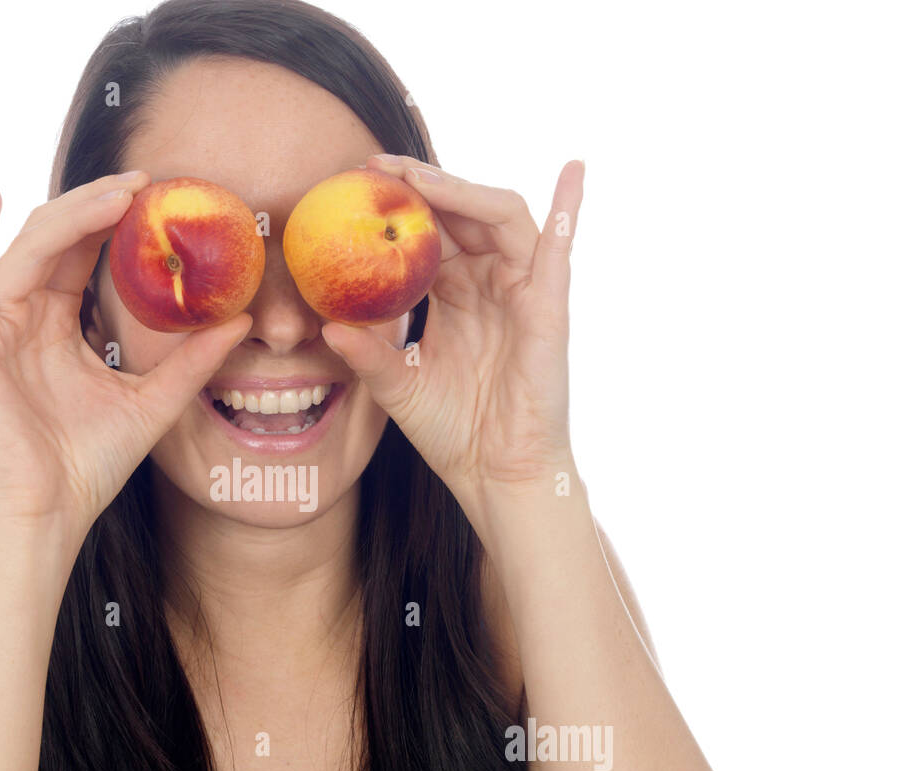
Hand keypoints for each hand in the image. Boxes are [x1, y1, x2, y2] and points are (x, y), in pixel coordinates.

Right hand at [0, 174, 252, 538]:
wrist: (50, 513)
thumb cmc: (89, 466)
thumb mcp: (153, 402)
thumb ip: (192, 361)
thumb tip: (243, 320)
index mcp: (56, 327)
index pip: (82, 255)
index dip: (114, 221)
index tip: (158, 195)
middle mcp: (21, 319)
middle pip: (56, 240)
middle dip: (98, 205)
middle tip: (146, 182)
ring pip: (27, 248)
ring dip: (71, 214)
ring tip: (117, 194)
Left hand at [322, 155, 584, 502]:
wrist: (493, 472)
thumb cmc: (451, 431)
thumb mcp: (396, 387)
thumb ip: (367, 354)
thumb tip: (326, 328)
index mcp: (455, 295)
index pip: (430, 233)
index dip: (399, 205)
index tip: (354, 184)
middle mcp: (490, 283)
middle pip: (462, 213)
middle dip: (421, 184)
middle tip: (374, 168)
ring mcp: (522, 291)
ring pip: (500, 217)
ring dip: (460, 190)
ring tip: (416, 177)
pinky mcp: (549, 308)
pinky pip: (561, 250)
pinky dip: (571, 207)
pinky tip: (574, 169)